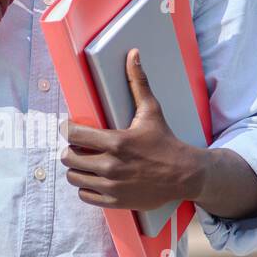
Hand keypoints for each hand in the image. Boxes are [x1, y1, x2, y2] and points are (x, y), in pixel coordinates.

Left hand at [61, 48, 204, 210]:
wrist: (187, 175)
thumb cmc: (166, 142)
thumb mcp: (152, 111)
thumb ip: (138, 83)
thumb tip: (133, 54)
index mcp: (116, 142)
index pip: (73, 135)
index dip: (69, 131)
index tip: (73, 129)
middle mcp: (111, 166)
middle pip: (69, 158)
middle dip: (71, 150)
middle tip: (79, 147)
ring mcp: (112, 186)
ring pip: (74, 177)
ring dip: (76, 169)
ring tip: (85, 162)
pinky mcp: (116, 201)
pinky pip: (85, 196)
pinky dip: (86, 188)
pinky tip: (94, 178)